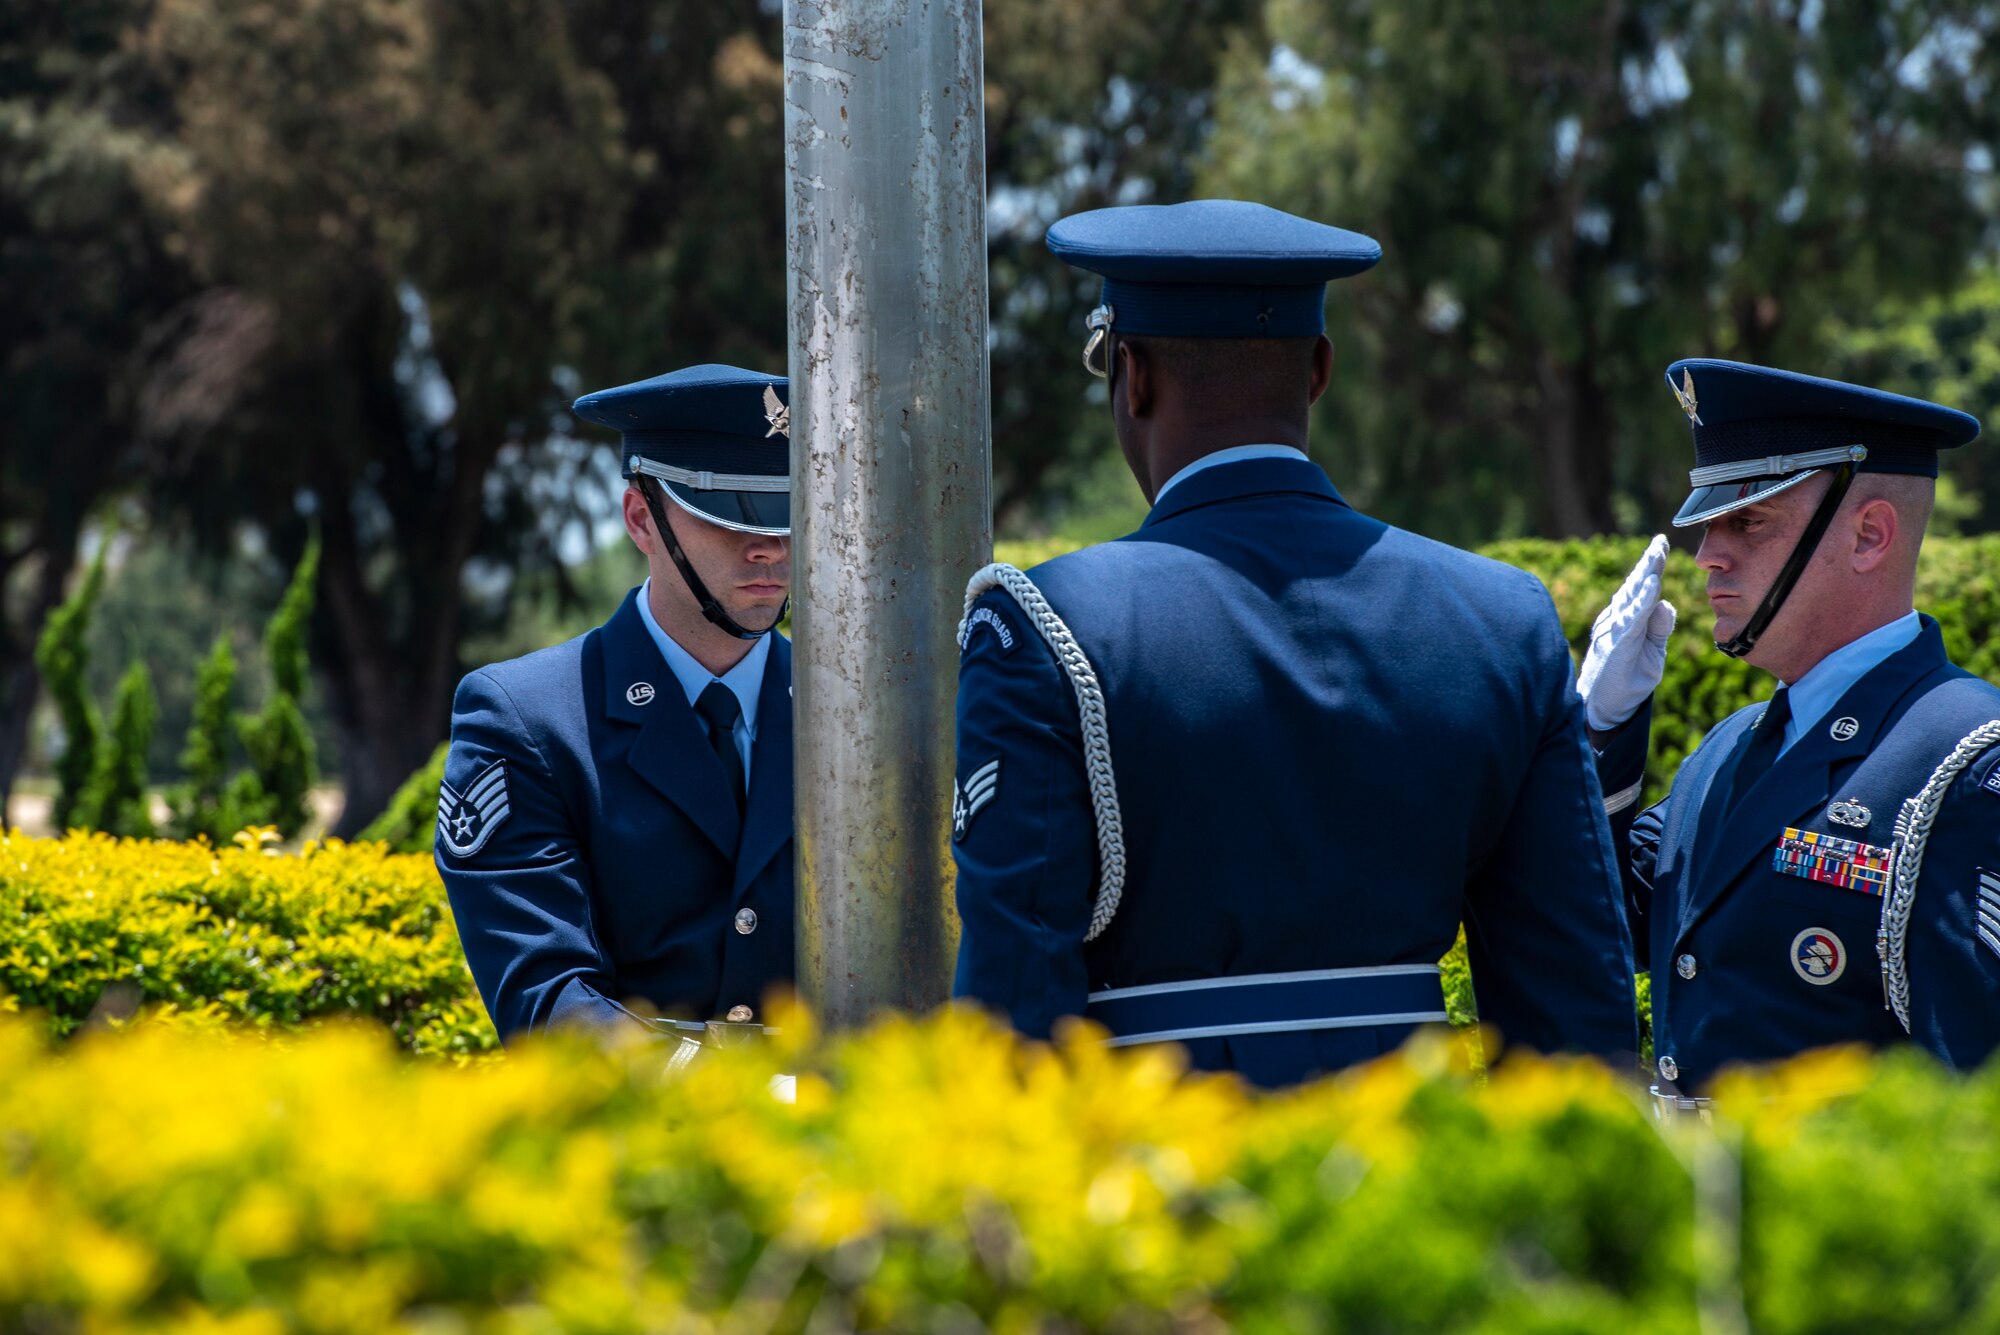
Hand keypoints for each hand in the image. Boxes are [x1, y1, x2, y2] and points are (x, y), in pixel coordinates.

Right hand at [1578, 534, 1676, 730]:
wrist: (1604, 709)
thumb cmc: (1627, 681)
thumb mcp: (1652, 654)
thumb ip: (1659, 630)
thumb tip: (1666, 603)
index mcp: (1627, 621)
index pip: (1641, 590)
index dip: (1652, 567)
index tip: (1662, 545)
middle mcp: (1617, 622)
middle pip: (1634, 588)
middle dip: (1648, 563)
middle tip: (1660, 541)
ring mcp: (1614, 633)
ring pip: (1631, 600)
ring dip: (1645, 577)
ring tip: (1657, 556)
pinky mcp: (1615, 647)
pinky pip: (1631, 621)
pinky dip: (1641, 604)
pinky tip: (1651, 589)